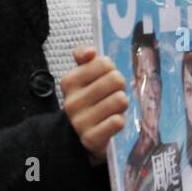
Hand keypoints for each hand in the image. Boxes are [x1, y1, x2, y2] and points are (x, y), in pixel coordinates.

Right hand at [61, 47, 126, 162]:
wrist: (81, 135)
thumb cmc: (89, 98)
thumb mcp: (83, 75)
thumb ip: (83, 56)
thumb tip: (90, 51)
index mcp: (69, 81)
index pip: (103, 63)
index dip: (111, 70)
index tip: (106, 79)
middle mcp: (71, 101)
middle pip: (115, 80)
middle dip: (120, 87)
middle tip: (113, 94)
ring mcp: (80, 122)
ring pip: (120, 100)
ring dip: (122, 104)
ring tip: (113, 109)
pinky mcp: (90, 139)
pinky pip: (117, 122)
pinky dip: (120, 121)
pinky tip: (111, 123)